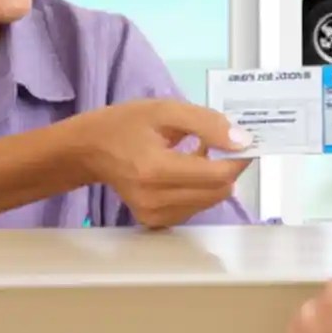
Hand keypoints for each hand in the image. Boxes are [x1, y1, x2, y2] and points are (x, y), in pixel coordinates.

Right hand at [75, 99, 252, 228]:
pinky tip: (186, 170)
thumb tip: (242, 141)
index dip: (238, 158)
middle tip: (221, 143)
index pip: (217, 176)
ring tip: (198, 153)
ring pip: (209, 201)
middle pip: (218, 192)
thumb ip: (206, 123)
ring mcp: (154, 215)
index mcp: (156, 170)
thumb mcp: (165, 111)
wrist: (89, 149)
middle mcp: (156, 200)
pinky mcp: (154, 221)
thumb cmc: (126, 124)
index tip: (242, 140)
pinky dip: (199, 189)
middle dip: (228, 167)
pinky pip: (194, 208)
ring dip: (214, 178)